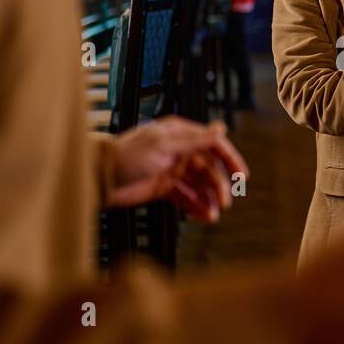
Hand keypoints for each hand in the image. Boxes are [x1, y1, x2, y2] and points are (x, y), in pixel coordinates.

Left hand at [106, 117, 247, 220]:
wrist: (101, 179)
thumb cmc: (127, 155)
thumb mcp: (164, 144)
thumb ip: (195, 139)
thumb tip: (221, 127)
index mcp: (180, 134)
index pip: (213, 144)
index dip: (230, 159)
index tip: (241, 175)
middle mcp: (179, 151)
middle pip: (209, 168)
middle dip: (219, 185)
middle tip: (226, 200)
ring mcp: (172, 170)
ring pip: (200, 185)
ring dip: (209, 198)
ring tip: (214, 212)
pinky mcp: (165, 188)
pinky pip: (187, 197)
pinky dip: (197, 206)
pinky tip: (205, 215)